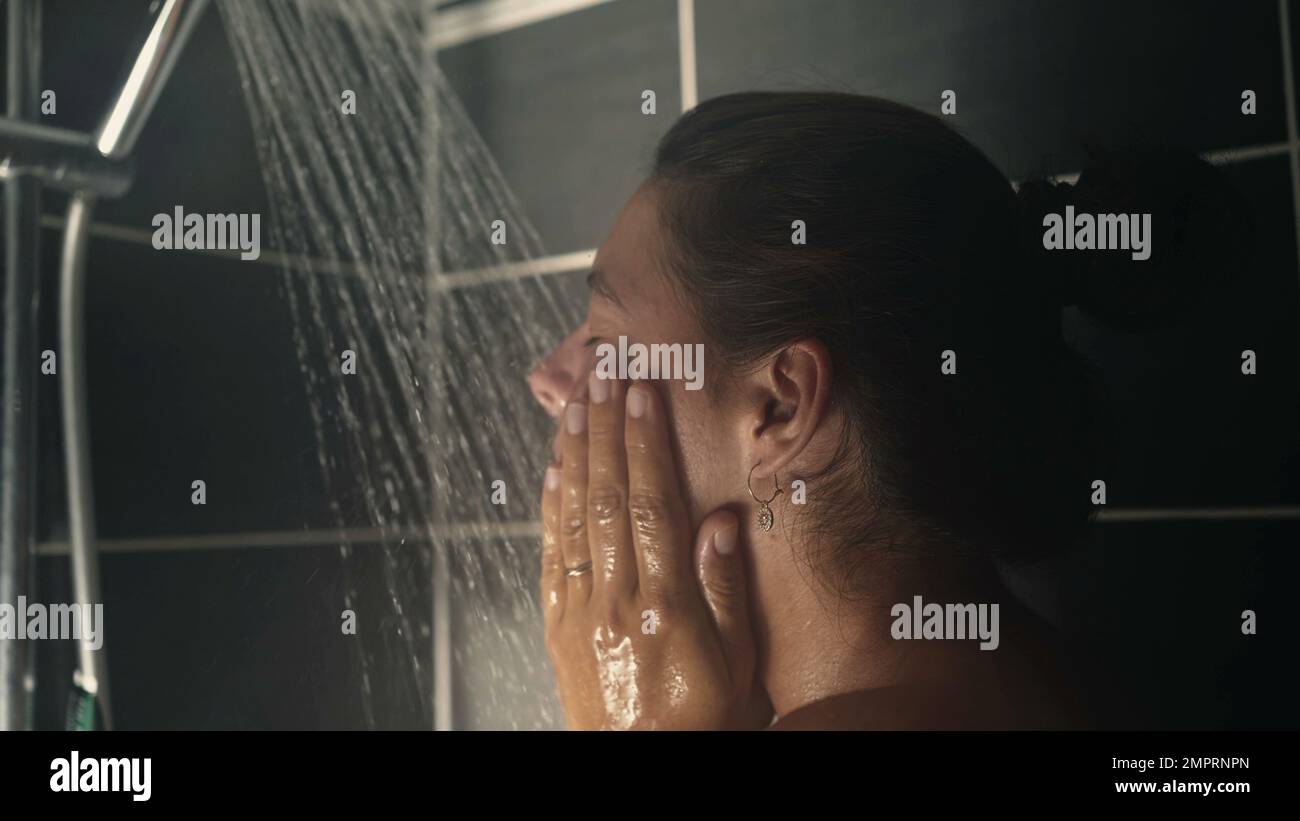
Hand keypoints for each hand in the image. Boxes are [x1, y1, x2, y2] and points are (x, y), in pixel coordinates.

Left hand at [540, 375, 766, 728]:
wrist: (641, 767)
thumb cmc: (700, 719)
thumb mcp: (736, 662)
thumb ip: (726, 588)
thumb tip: (722, 519)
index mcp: (665, 604)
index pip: (652, 504)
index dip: (646, 443)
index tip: (642, 393)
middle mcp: (615, 600)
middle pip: (609, 496)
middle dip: (607, 428)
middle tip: (603, 373)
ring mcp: (581, 611)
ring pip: (574, 516)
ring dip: (575, 454)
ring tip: (576, 402)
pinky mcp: (558, 625)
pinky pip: (551, 554)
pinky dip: (550, 506)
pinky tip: (553, 468)